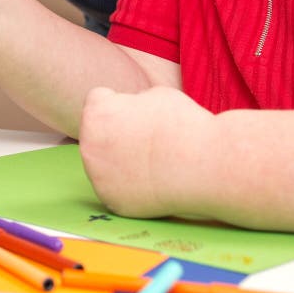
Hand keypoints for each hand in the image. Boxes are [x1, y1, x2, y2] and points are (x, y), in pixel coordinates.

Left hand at [79, 86, 211, 218]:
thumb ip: (129, 101)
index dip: (121, 104)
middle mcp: (88, 143)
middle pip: (96, 132)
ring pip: (102, 161)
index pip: (97, 100)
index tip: (141, 115)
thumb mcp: (153, 93)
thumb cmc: (182, 124)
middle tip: (144, 140)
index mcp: (96, 112)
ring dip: (118, 159)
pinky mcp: (110, 199)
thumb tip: (125, 110)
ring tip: (150, 160)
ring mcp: (96, 175)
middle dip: (114, 132)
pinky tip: (150, 181)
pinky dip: (128, 185)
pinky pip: (113, 187)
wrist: (205, 166)